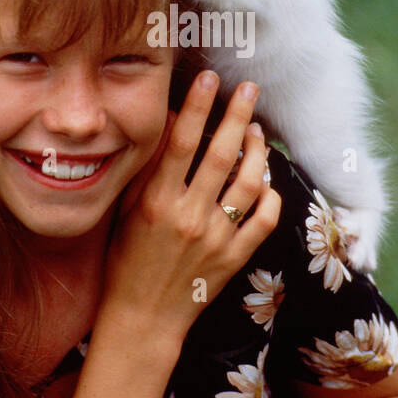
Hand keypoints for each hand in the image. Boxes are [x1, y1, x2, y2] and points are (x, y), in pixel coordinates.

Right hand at [102, 70, 281, 348]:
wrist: (143, 318)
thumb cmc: (126, 261)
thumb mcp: (125, 212)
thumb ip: (147, 170)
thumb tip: (168, 125)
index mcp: (156, 202)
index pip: (181, 143)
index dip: (197, 106)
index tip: (208, 78)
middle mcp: (189, 217)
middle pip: (221, 155)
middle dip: (237, 114)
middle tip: (248, 88)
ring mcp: (216, 239)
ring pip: (250, 184)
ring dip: (258, 152)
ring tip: (256, 131)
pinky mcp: (235, 259)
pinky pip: (264, 221)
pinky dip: (271, 196)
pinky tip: (267, 180)